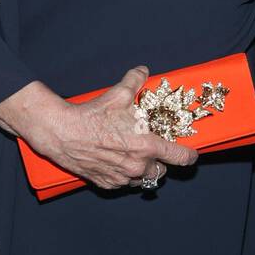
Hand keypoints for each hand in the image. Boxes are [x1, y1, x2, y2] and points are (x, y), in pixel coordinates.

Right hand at [0, 67, 199, 190]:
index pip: (179, 157)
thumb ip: (135, 81)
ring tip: (136, 156)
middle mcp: (137, 166)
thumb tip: (143, 70)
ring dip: (143, 170)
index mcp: (146, 146)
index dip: (189, 156)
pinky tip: (119, 162)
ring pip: (143, 179)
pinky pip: (124, 184)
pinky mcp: (107, 184)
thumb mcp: (118, 94)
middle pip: (161, 170)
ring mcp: (122, 178)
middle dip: (161, 161)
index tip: (192, 155)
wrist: (62, 133)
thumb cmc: (92, 115)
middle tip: (154, 149)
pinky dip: (125, 176)